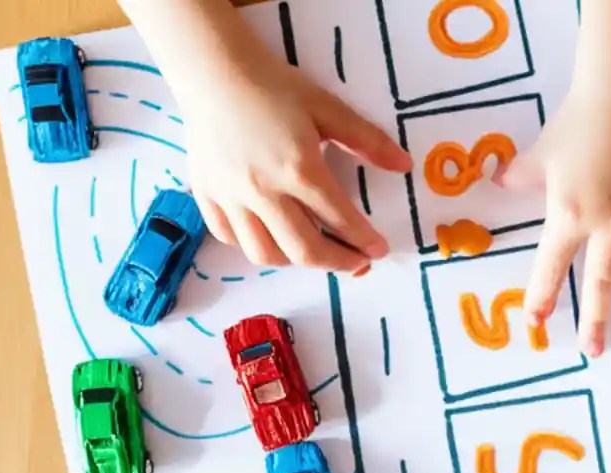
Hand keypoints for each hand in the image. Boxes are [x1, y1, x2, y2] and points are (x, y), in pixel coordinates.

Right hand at [182, 49, 409, 270]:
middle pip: (305, 250)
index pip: (340, 219)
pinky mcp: (206, 195)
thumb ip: (367, 139)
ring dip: (295, 260)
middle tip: (356, 262)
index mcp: (299, 169)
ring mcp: (231, 197)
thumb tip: (404, 165)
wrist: (213, 71)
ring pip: (263, 254)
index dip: (364, 241)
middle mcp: (264, 191)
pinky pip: (228, 238)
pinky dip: (252, 244)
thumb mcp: (327, 107)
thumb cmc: (273, 87)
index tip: (378, 250)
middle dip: (338, 263)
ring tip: (313, 249)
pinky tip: (270, 235)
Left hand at [499, 4, 610, 354]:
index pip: (553, 267)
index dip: (544, 297)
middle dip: (596, 323)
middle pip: (603, 286)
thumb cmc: (581, 116)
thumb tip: (497, 184)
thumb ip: (521, 176)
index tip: (538, 324)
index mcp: (570, 214)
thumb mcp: (541, 151)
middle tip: (593, 351)